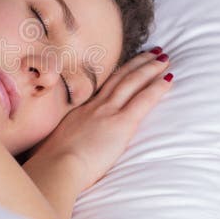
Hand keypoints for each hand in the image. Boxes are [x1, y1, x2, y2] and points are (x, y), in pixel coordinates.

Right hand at [26, 49, 173, 191]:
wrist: (56, 166)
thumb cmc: (51, 163)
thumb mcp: (52, 143)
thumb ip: (61, 139)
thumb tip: (60, 145)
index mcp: (78, 111)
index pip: (102, 87)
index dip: (117, 73)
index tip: (127, 64)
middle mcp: (94, 106)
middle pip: (119, 78)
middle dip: (136, 63)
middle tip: (151, 52)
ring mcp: (107, 112)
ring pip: (132, 82)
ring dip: (149, 68)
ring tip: (163, 58)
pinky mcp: (121, 123)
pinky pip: (144, 100)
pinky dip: (157, 87)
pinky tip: (169, 79)